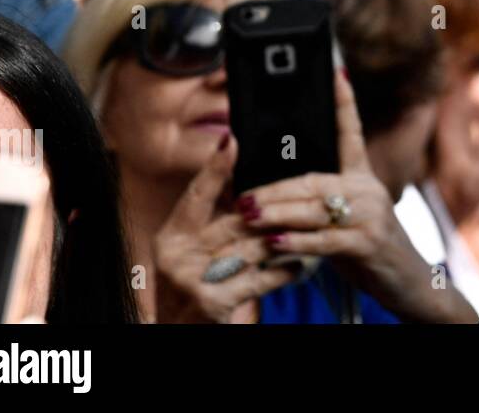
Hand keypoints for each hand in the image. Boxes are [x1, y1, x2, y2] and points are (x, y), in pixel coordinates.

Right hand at [152, 134, 296, 322]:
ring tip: (308, 230)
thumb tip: (245, 185)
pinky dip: (281, 271)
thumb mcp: (194, 254)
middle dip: (271, 213)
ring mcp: (191, 280)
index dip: (215, 168)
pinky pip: (258, 279)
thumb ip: (213, 224)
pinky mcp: (212, 303)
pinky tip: (297, 266)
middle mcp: (175, 256)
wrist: (180, 338)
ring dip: (283, 239)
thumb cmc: (197, 290)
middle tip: (304, 199)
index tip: (232, 140)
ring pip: (250, 247)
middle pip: (233, 222)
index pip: (196, 196)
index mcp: (171, 237)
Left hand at [239, 73, 476, 322]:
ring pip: (315, 209)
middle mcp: (369, 190)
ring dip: (277, 214)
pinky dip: (296, 243)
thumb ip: (320, 201)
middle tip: (242, 196)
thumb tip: (273, 192)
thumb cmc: (369, 248)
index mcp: (363, 178)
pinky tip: (273, 243)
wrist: (408, 282)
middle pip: (314, 181)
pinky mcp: (368, 243)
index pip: (351, 134)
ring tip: (247, 215)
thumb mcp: (348, 217)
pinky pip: (325, 240)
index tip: (336, 70)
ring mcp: (371, 216)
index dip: (344, 102)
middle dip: (274, 189)